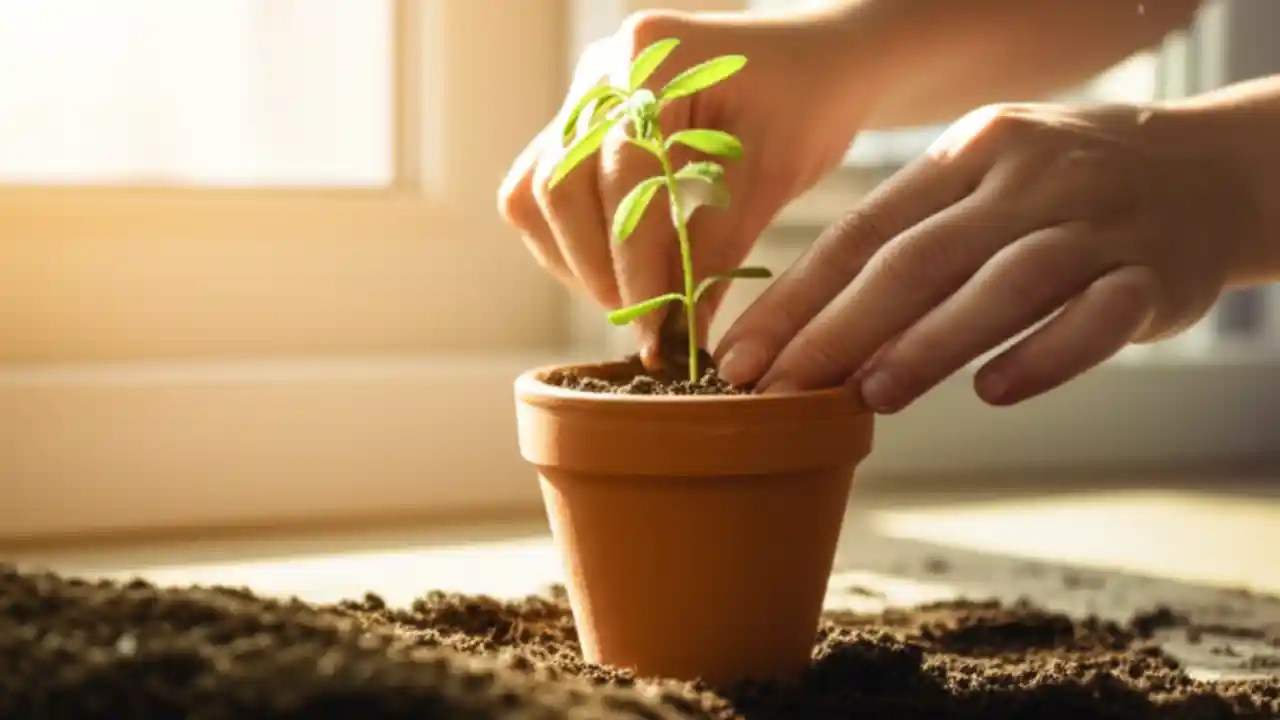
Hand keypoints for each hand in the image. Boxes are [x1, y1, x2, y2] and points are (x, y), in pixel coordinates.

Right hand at [498, 8, 871, 366]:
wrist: (820, 61)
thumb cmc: (810, 103)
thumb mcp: (773, 177)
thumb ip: (716, 254)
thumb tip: (679, 337)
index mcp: (654, 57)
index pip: (621, 176)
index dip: (634, 262)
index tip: (658, 327)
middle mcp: (604, 70)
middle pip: (558, 186)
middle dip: (596, 268)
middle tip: (645, 322)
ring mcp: (586, 95)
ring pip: (535, 192)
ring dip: (575, 259)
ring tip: (633, 301)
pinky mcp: (583, 125)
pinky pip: (544, 189)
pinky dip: (570, 241)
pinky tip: (619, 270)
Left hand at [717, 103, 1256, 407]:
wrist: (1210, 170)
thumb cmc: (1062, 188)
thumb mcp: (985, 179)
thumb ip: (912, 238)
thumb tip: (813, 328)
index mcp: (969, 151)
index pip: (865, 231)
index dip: (798, 297)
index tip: (743, 357)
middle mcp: (1029, 179)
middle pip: (919, 259)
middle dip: (838, 329)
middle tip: (781, 391)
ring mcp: (1096, 224)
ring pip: (1002, 285)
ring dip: (928, 344)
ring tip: (868, 395)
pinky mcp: (1155, 276)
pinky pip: (1095, 319)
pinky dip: (1043, 357)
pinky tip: (994, 392)